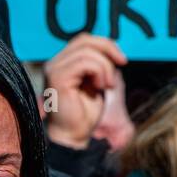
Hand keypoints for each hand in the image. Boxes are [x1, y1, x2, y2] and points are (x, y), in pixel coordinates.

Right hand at [41, 34, 126, 148]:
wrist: (73, 136)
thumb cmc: (84, 113)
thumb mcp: (96, 82)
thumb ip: (98, 65)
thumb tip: (111, 50)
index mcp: (62, 63)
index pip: (83, 40)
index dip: (105, 44)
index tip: (122, 60)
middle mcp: (54, 63)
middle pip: (85, 40)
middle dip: (109, 49)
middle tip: (122, 64)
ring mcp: (54, 70)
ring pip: (87, 52)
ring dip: (105, 67)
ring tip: (107, 85)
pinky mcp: (58, 79)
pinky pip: (84, 63)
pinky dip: (100, 72)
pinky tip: (101, 87)